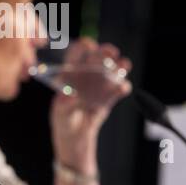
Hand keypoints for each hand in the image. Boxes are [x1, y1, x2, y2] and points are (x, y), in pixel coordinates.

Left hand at [50, 37, 131, 168]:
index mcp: (69, 77)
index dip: (82, 48)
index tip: (89, 44)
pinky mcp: (108, 98)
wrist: (76, 140)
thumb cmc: (63, 122)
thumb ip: (65, 104)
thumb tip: (70, 95)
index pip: (74, 56)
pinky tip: (122, 87)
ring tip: (124, 64)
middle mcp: (85, 78)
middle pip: (97, 60)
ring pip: (111, 72)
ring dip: (119, 67)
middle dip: (105, 53)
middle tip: (111, 52)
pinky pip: (118, 90)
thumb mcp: (61, 114)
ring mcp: (98, 87)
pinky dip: (122, 86)